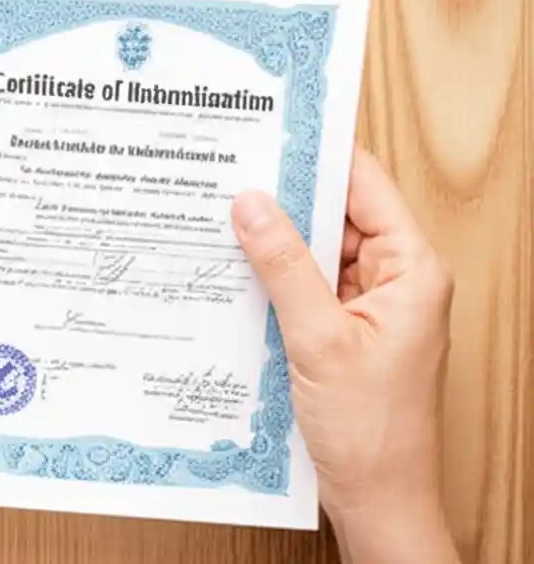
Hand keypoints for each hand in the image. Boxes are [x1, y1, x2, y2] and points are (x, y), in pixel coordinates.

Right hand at [231, 149, 457, 562]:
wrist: (377, 500)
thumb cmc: (370, 430)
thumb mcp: (318, 339)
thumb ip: (283, 266)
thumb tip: (251, 204)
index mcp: (411, 269)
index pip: (365, 186)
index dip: (320, 154)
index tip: (273, 129)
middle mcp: (394, 279)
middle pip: (334, 215)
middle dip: (282, 197)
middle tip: (225, 171)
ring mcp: (367, 306)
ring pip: (313, 252)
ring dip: (271, 241)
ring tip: (217, 218)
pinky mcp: (342, 331)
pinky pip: (304, 287)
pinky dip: (271, 279)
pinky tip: (231, 271)